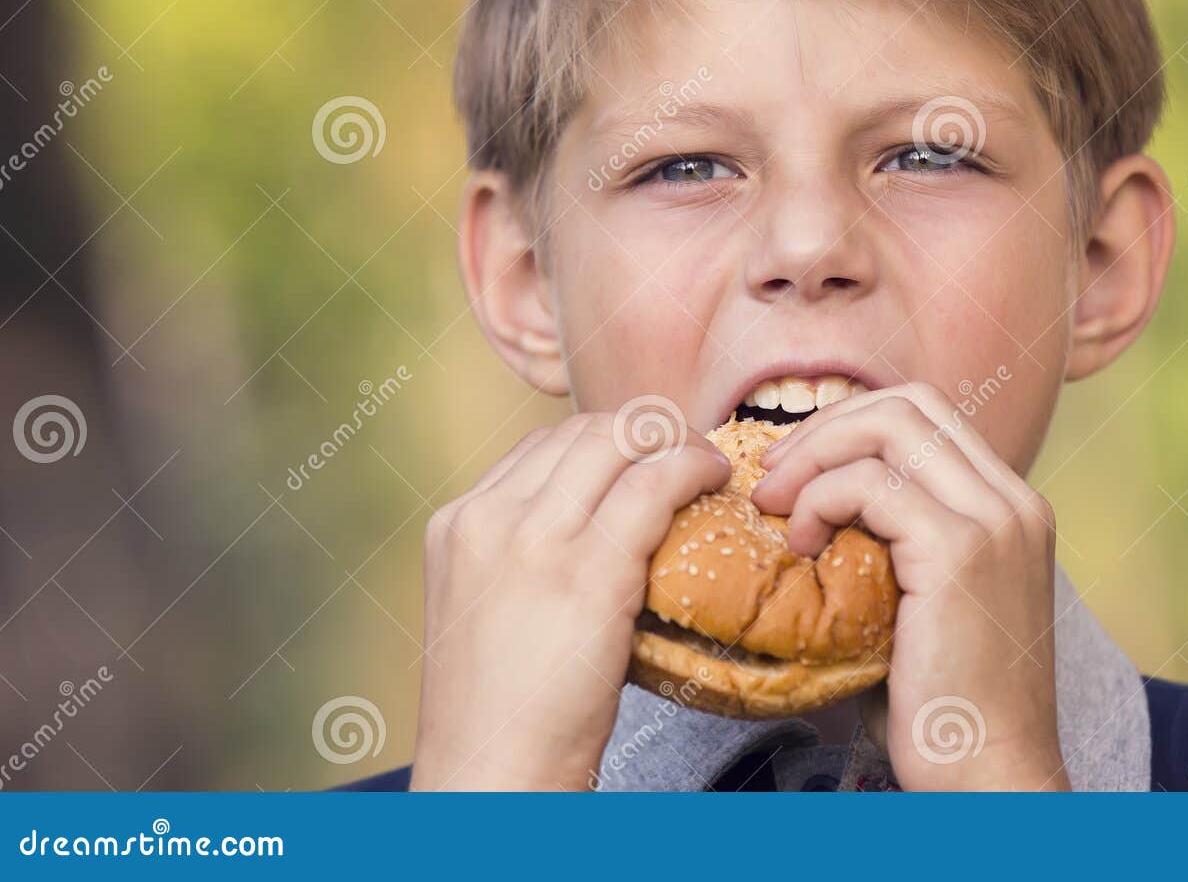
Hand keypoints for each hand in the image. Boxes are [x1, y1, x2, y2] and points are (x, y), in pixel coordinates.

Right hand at [409, 412, 728, 789]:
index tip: (642, 458)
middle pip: (583, 430)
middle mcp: (489, 518)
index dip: (604, 441)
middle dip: (644, 430)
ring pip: (622, 441)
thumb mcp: (488, 606)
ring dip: (675, 442)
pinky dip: (693, 469)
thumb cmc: (503, 709)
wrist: (493, 775)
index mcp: (457, 524)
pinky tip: (712, 481)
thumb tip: (592, 520)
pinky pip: (655, 484)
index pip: (541, 445)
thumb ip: (523, 552)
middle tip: (684, 453)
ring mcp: (536, 540)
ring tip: (705, 465)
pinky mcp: (590, 571)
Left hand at [752, 383, 1067, 790]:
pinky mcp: (960, 552)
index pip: (928, 414)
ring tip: (776, 512)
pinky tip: (800, 547)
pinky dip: (821, 500)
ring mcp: (994, 521)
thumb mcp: (921, 604)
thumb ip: (891, 543)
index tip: (795, 470)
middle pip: (908, 403)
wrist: (990, 779)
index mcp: (1011, 506)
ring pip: (889, 427)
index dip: (851, 425)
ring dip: (815, 458)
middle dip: (826, 429)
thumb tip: (813, 508)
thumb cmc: (942, 708)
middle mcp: (1013, 500)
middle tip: (771, 479)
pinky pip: (871, 485)